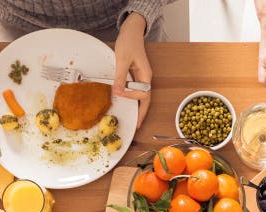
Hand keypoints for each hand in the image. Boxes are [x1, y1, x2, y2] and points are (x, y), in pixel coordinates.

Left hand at [114, 13, 151, 128]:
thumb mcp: (122, 59)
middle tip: (138, 125)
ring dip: (139, 108)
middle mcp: (146, 78)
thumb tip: (118, 92)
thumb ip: (121, 76)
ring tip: (136, 119)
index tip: (119, 93)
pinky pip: (137, 90)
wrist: (132, 31)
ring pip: (143, 96)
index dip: (131, 96)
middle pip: (147, 100)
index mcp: (146, 75)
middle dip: (143, 113)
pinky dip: (134, 99)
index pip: (142, 93)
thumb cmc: (129, 42)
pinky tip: (129, 103)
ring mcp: (142, 77)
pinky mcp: (137, 75)